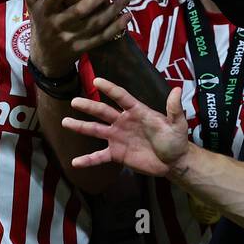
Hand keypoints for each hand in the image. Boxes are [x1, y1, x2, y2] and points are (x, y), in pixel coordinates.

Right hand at [12, 0, 128, 75]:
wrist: (45, 58)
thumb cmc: (40, 23)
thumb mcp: (32, 4)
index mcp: (46, 12)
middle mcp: (59, 25)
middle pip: (79, 12)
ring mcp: (72, 38)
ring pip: (94, 24)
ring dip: (111, 11)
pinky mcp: (84, 47)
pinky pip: (102, 38)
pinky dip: (116, 28)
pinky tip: (127, 16)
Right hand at [65, 79, 190, 176]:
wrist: (173, 162)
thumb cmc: (175, 140)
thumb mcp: (177, 124)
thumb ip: (174, 108)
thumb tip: (178, 89)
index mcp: (137, 112)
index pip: (121, 97)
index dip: (109, 88)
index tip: (96, 80)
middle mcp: (123, 122)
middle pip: (103, 112)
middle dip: (88, 106)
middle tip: (74, 101)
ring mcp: (118, 138)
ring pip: (96, 131)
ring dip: (81, 127)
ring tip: (65, 122)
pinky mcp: (117, 154)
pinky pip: (99, 157)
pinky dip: (87, 160)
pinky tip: (74, 163)